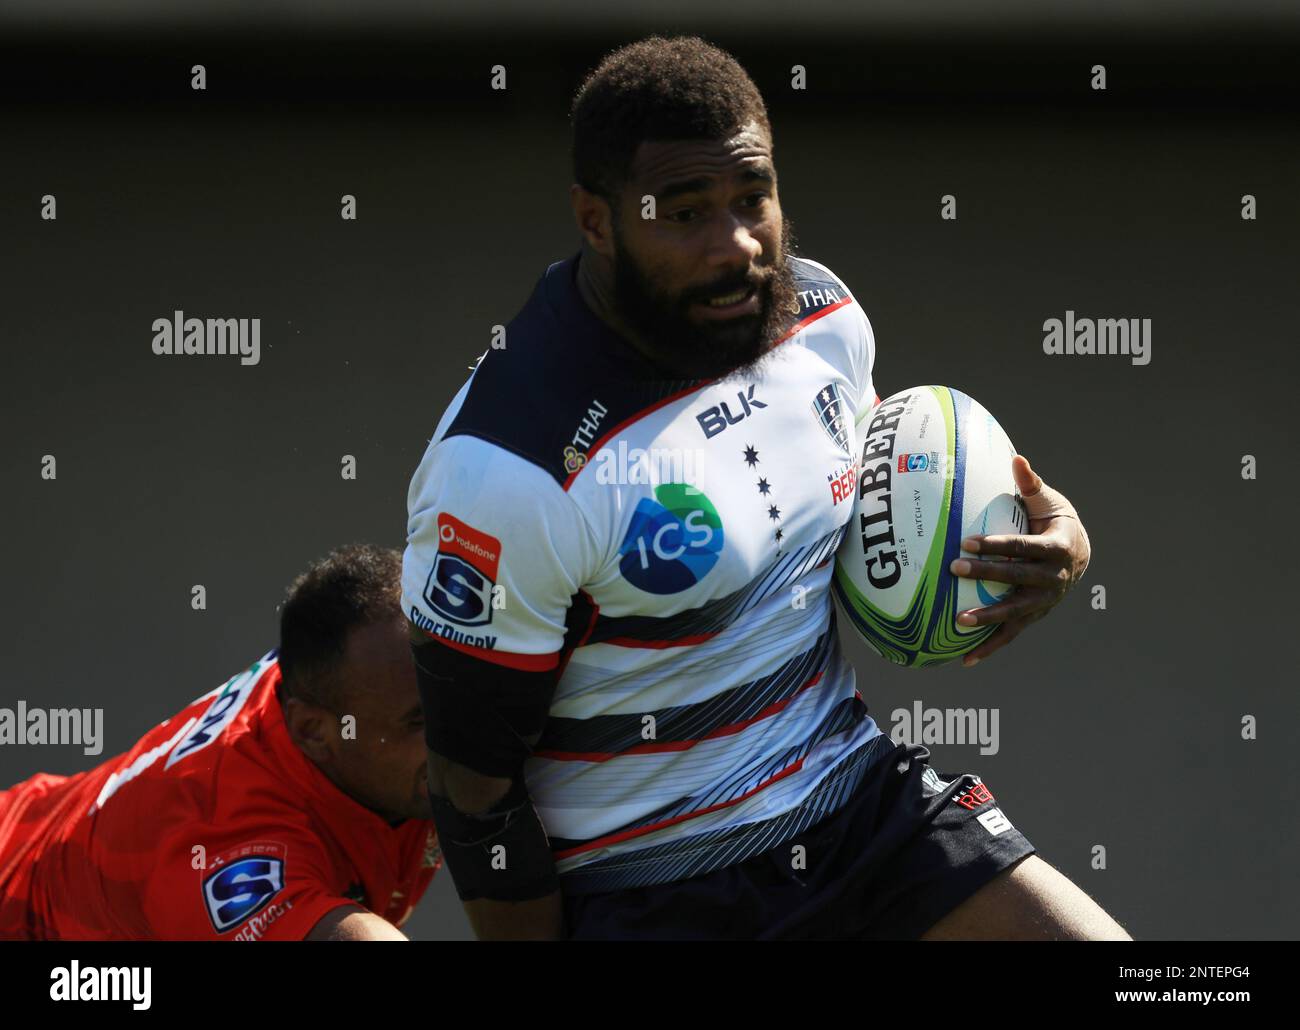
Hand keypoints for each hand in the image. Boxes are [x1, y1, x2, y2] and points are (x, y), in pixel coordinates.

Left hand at [948, 455, 1090, 666]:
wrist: (1081, 554)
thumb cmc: (1056, 521)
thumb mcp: (1048, 502)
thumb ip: (1030, 484)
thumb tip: (1017, 457)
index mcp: (1057, 548)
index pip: (1023, 547)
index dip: (997, 545)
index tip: (968, 542)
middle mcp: (1053, 578)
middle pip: (1016, 578)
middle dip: (985, 575)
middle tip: (953, 570)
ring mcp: (1044, 601)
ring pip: (1014, 612)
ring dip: (987, 618)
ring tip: (957, 621)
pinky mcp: (1034, 616)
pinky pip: (1010, 634)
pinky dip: (989, 648)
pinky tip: (963, 660)